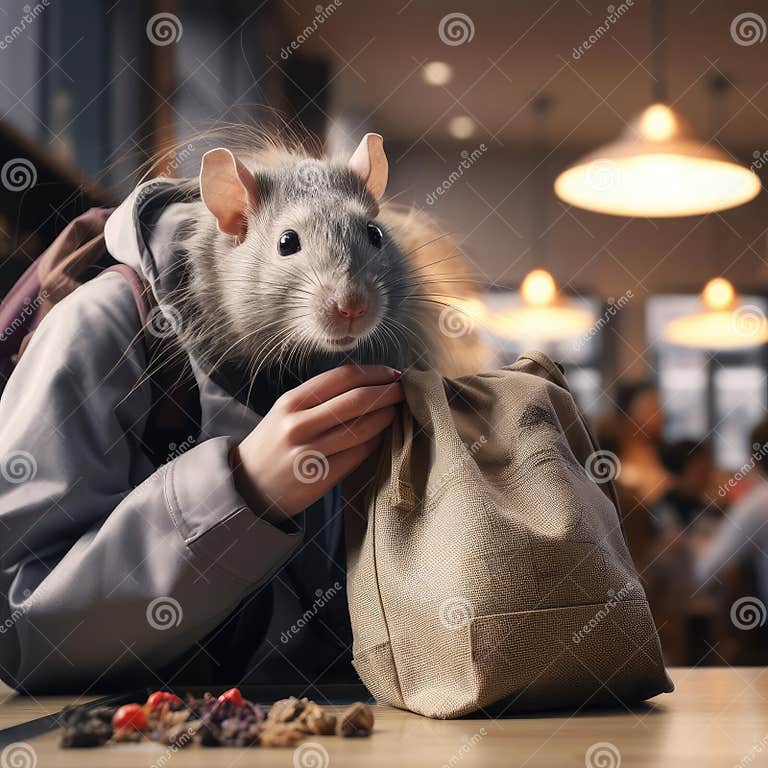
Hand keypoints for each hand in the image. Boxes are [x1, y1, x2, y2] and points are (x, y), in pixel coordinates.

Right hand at [231, 365, 402, 521]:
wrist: (247, 488)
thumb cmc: (273, 444)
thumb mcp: (286, 413)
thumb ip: (320, 398)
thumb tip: (369, 383)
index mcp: (291, 402)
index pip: (342, 378)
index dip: (373, 373)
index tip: (393, 374)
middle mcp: (298, 425)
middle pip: (356, 400)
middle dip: (387, 392)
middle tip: (405, 390)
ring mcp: (308, 453)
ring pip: (362, 428)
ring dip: (386, 417)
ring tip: (397, 412)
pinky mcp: (319, 479)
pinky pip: (358, 455)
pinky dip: (375, 442)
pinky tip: (382, 436)